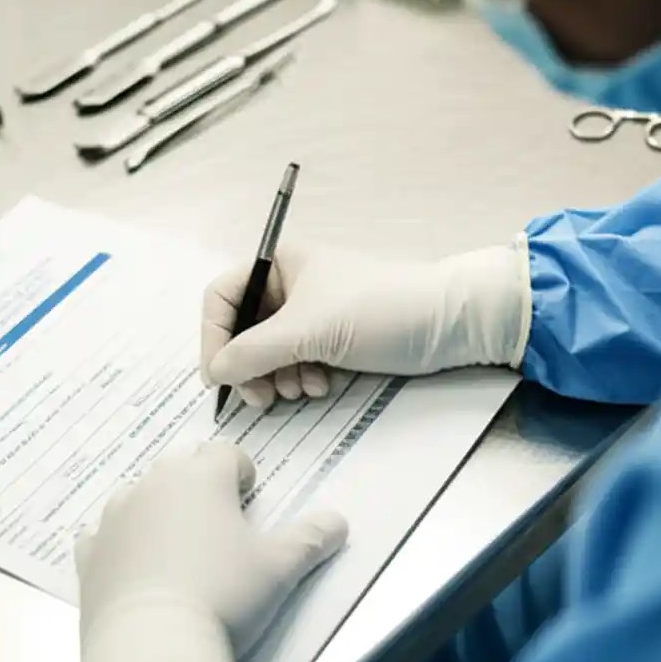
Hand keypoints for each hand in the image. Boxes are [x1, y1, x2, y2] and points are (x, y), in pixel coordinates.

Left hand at [75, 442, 347, 661]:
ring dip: (159, 511)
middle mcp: (154, 484)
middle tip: (220, 525)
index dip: (242, 473)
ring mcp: (116, 516)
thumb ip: (311, 538)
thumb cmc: (222, 597)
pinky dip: (121, 544)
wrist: (154, 643)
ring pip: (140, 495)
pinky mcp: (91, 552)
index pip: (227, 452)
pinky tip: (138, 568)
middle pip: (182, 466)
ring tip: (181, 549)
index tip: (250, 499)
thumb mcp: (280, 568)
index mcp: (202, 477)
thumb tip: (337, 522)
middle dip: (201, 487)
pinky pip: (105, 534)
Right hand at [201, 244, 530, 407]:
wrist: (447, 324)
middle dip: (249, 366)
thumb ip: (254, 351)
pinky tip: (320, 386)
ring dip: (276, 377)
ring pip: (268, 353)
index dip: (213, 335)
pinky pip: (295, 363)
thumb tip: (216, 371)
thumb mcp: (309, 330)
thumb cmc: (378, 309)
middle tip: (260, 398)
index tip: (218, 376)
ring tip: (299, 390)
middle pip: (243, 330)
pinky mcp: (332, 339)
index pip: (223, 296)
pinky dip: (300, 378)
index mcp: (280, 263)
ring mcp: (311, 314)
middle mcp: (290, 286)